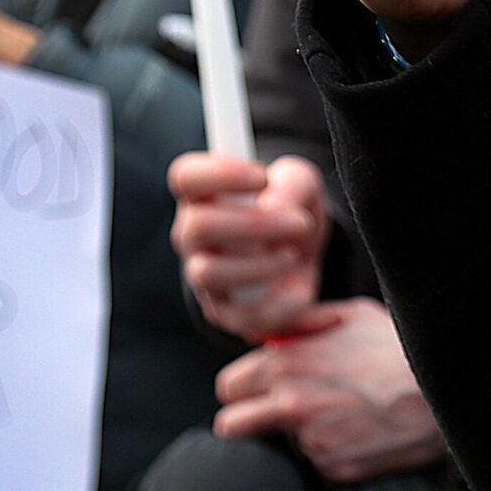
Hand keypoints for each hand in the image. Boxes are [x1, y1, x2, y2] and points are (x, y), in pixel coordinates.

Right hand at [168, 152, 330, 341]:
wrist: (304, 252)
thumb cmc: (291, 207)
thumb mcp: (302, 183)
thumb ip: (292, 184)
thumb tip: (276, 207)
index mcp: (204, 195)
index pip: (186, 177)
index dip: (220, 174)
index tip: (263, 178)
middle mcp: (192, 235)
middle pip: (197, 226)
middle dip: (255, 224)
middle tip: (299, 223)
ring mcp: (202, 275)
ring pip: (208, 273)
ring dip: (261, 265)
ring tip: (293, 256)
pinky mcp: (224, 312)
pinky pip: (241, 315)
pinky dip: (280, 306)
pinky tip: (302, 292)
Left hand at [212, 298, 445, 483]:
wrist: (445, 388)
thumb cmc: (400, 345)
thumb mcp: (351, 315)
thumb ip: (303, 324)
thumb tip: (272, 334)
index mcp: (286, 363)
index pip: (229, 387)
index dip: (245, 387)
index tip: (262, 388)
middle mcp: (290, 404)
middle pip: (233, 425)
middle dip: (249, 418)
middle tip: (277, 411)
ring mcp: (311, 441)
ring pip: (283, 444)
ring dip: (301, 433)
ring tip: (343, 413)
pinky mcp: (335, 468)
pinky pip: (320, 461)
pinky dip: (333, 450)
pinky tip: (361, 430)